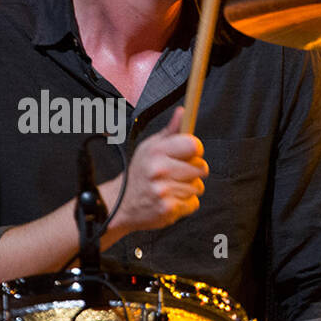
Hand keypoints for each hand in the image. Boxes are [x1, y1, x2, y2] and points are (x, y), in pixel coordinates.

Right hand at [104, 107, 206, 234]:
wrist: (120, 204)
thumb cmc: (138, 174)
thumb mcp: (149, 148)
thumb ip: (170, 131)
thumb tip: (183, 112)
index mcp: (156, 151)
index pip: (193, 145)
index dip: (196, 150)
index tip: (191, 154)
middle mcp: (160, 170)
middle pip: (201, 168)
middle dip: (193, 172)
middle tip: (177, 174)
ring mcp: (164, 190)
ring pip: (198, 187)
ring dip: (188, 189)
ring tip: (171, 188)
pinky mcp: (168, 209)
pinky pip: (193, 203)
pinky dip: (186, 204)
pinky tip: (171, 200)